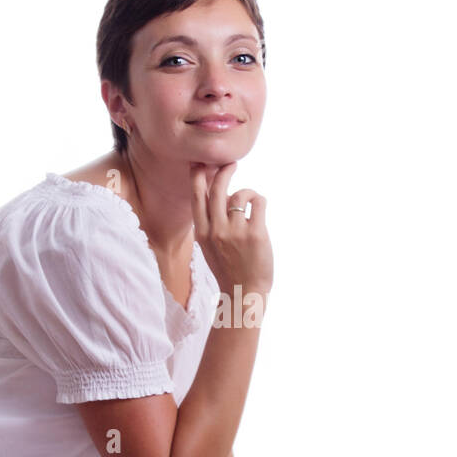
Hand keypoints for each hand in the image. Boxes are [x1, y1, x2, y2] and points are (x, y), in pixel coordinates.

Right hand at [190, 161, 272, 296]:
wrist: (243, 293)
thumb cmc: (228, 268)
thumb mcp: (209, 246)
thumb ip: (210, 222)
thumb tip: (217, 194)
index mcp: (202, 232)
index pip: (197, 196)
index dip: (198, 175)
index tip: (202, 163)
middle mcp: (216, 229)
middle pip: (217, 187)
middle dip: (224, 170)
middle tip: (231, 163)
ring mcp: (235, 231)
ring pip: (240, 194)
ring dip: (247, 194)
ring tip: (251, 205)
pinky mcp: (255, 233)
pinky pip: (258, 201)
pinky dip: (259, 200)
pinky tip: (259, 209)